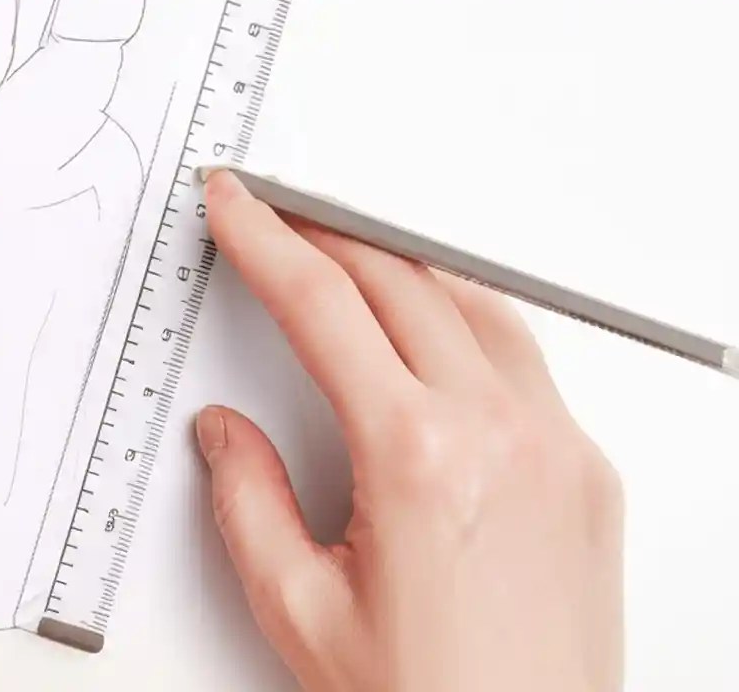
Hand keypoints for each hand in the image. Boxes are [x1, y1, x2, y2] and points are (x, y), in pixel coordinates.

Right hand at [198, 172, 623, 691]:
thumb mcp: (299, 608)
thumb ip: (246, 501)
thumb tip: (224, 433)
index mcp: (417, 457)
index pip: (323, 306)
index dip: (268, 241)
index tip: (238, 205)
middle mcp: (500, 432)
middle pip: (400, 281)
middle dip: (328, 236)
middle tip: (278, 220)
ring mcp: (558, 445)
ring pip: (474, 302)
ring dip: (401, 267)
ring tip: (346, 261)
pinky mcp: (590, 470)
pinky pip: (524, 358)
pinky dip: (466, 320)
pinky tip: (432, 331)